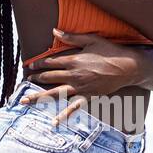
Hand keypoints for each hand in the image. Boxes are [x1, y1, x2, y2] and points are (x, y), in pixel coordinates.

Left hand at [19, 30, 143, 123]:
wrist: (127, 67)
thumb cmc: (110, 51)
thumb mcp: (91, 39)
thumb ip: (72, 37)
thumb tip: (54, 30)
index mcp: (73, 61)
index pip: (50, 62)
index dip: (38, 64)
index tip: (30, 66)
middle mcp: (73, 75)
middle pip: (49, 77)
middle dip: (35, 79)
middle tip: (26, 80)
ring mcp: (80, 88)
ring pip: (55, 93)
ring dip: (39, 97)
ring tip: (25, 100)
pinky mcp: (88, 96)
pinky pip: (73, 108)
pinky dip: (63, 116)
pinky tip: (54, 122)